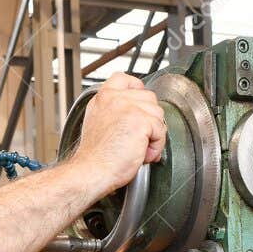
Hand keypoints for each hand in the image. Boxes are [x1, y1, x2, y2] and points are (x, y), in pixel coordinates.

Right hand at [70, 73, 166, 194]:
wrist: (91, 171)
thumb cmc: (95, 157)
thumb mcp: (98, 124)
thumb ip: (114, 112)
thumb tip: (137, 113)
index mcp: (103, 98)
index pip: (126, 79)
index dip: (138, 91)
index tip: (139, 109)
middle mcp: (115, 98)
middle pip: (149, 98)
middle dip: (149, 120)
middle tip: (138, 140)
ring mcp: (128, 107)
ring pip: (158, 114)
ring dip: (154, 134)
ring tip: (139, 149)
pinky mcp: (140, 121)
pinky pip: (161, 130)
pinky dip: (156, 146)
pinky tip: (142, 154)